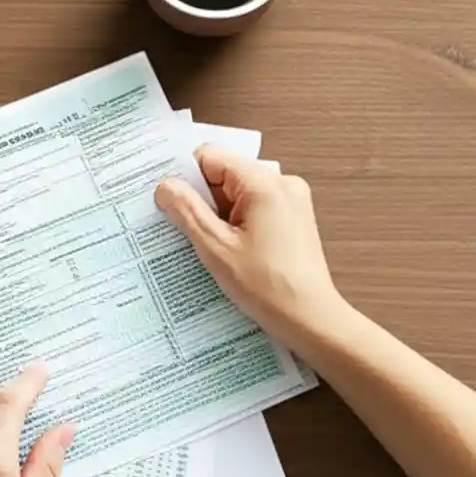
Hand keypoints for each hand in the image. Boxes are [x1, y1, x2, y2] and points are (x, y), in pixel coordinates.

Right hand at [154, 145, 346, 346]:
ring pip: (236, 193)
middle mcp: (282, 183)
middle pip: (224, 173)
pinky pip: (253, 208)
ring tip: (208, 246)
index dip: (184, 177)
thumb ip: (187, 211)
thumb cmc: (269, 287)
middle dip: (200, 199)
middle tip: (183, 229)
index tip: (167, 201)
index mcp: (264, 183)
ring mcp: (290, 201)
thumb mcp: (215, 247)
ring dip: (216, 215)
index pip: (210, 157)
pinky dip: (234, 224)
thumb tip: (165, 187)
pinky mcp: (292, 219)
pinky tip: (227, 251)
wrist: (310, 319)